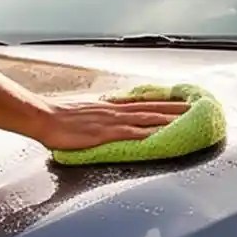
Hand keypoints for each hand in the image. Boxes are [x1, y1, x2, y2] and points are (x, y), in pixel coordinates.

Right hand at [31, 99, 190, 150]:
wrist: (42, 117)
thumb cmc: (59, 120)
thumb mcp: (86, 114)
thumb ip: (101, 117)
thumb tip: (112, 118)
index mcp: (111, 108)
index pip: (142, 104)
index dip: (162, 103)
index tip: (180, 102)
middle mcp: (115, 112)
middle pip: (151, 108)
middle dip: (174, 109)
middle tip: (194, 107)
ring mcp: (111, 122)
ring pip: (146, 118)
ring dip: (167, 118)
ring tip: (186, 118)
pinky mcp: (105, 133)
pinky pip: (131, 133)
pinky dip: (147, 133)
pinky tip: (160, 135)